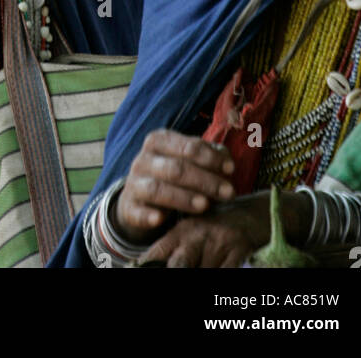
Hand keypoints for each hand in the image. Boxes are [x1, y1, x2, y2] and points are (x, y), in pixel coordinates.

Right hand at [117, 129, 235, 242]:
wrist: (140, 197)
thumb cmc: (173, 175)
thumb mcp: (188, 161)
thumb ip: (209, 158)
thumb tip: (228, 162)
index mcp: (159, 141)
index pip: (188, 147)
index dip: (211, 158)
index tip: (232, 170)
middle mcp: (143, 159)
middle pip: (176, 168)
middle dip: (205, 180)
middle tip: (229, 192)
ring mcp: (134, 183)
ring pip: (158, 189)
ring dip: (182, 197)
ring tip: (205, 205)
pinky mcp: (128, 207)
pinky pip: (137, 211)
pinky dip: (147, 215)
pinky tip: (160, 219)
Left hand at [140, 190, 307, 267]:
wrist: (252, 214)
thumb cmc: (217, 225)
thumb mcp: (193, 229)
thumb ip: (174, 245)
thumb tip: (151, 264)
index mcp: (182, 229)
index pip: (158, 252)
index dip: (148, 265)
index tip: (139, 271)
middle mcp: (197, 235)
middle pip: (179, 265)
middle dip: (174, 273)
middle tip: (166, 276)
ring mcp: (218, 243)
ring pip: (202, 272)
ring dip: (197, 273)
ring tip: (196, 269)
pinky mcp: (238, 251)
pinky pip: (225, 273)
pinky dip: (219, 276)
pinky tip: (216, 271)